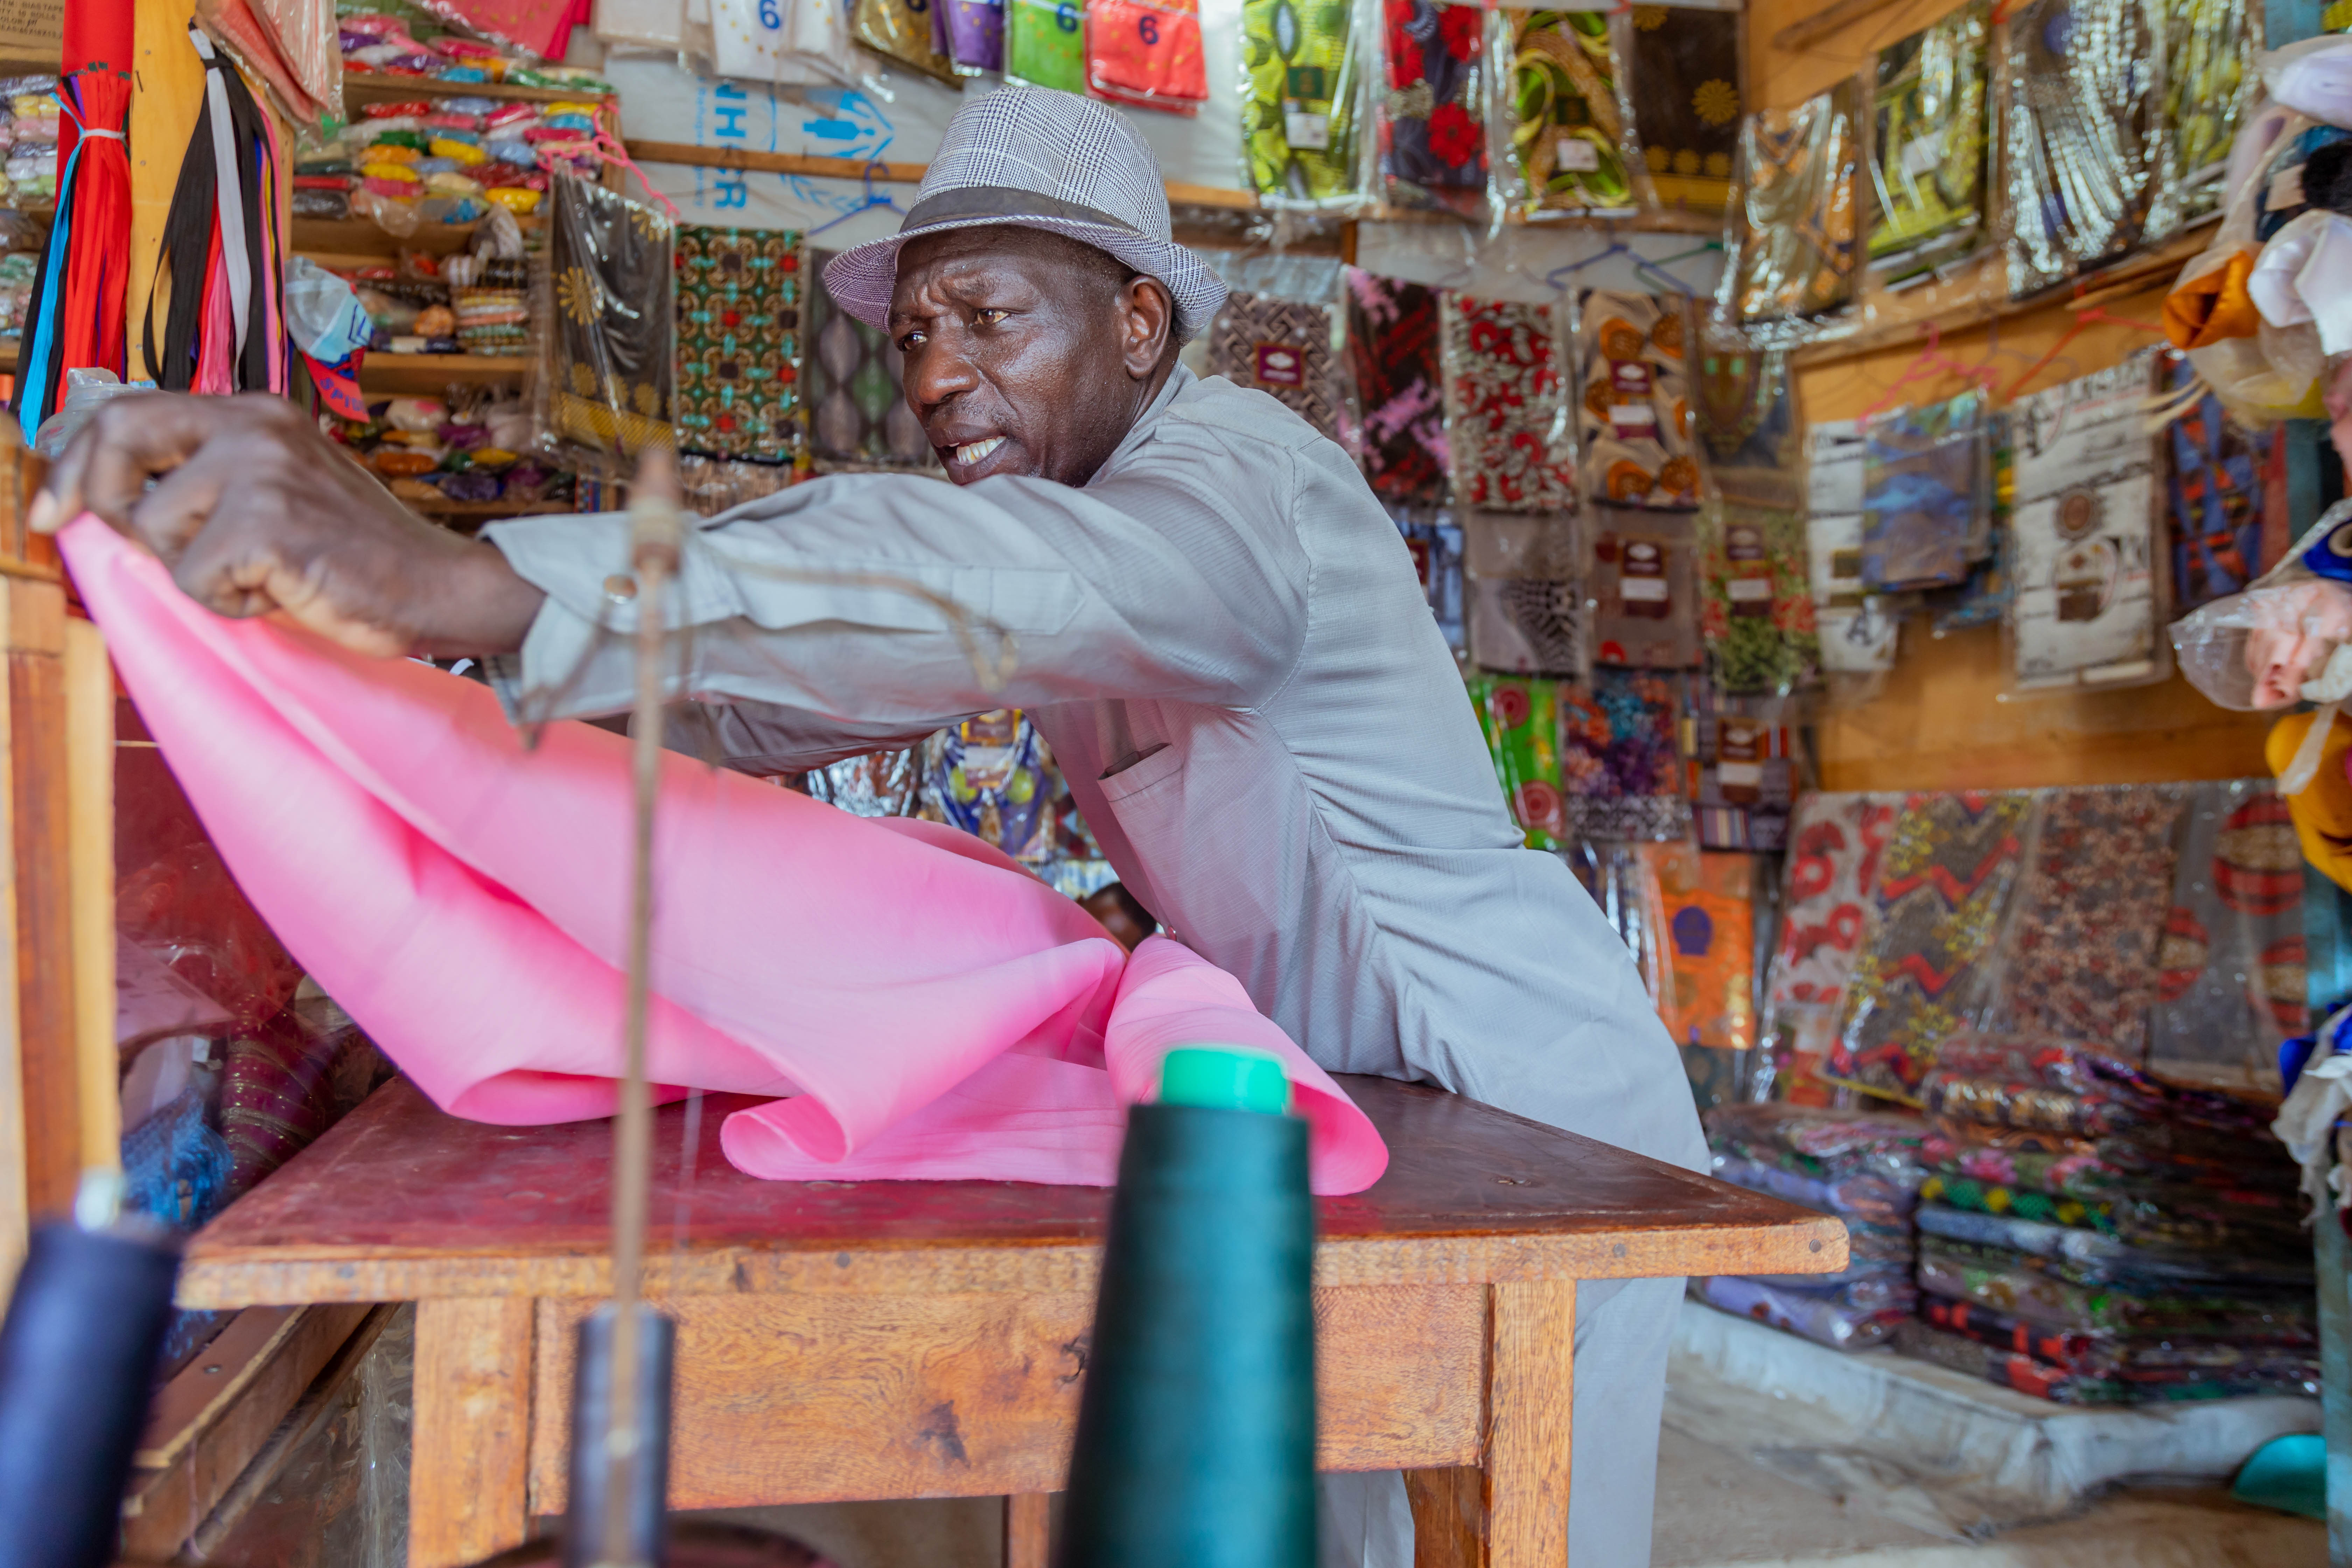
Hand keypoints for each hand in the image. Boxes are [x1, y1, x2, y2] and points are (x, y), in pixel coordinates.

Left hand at [31, 392, 546, 657]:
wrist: (439, 589)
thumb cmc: (355, 556)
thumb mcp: (276, 494)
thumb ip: (208, 479)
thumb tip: (106, 500)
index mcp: (255, 414)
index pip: (129, 411)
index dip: (75, 461)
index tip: (53, 510)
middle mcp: (254, 427)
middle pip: (119, 439)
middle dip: (105, 502)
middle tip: (141, 549)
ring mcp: (261, 471)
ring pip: (154, 529)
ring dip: (195, 573)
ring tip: (259, 577)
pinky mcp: (267, 525)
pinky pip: (195, 579)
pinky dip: (231, 604)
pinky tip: (281, 595)